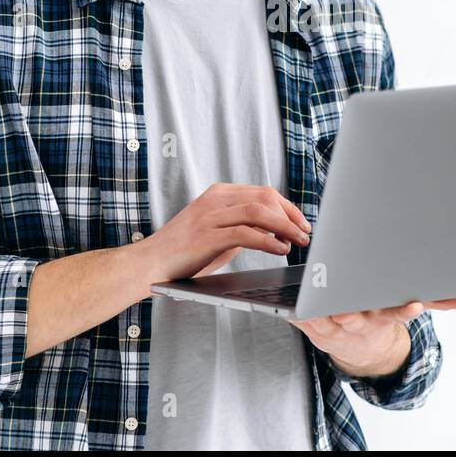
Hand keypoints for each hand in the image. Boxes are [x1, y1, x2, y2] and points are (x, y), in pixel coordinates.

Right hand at [140, 183, 311, 283]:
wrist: (150, 264)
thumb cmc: (185, 252)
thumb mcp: (218, 232)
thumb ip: (242, 226)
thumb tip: (276, 230)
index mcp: (219, 194)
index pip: (264, 193)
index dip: (289, 208)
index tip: (303, 223)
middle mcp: (215, 200)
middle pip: (265, 198)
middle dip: (291, 216)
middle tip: (306, 234)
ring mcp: (209, 216)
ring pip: (259, 211)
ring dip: (285, 227)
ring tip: (298, 241)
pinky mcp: (206, 236)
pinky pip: (245, 233)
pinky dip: (268, 240)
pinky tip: (280, 249)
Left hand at [289, 296, 455, 378]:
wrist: (363, 350)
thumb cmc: (384, 316)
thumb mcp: (406, 309)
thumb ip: (439, 301)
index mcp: (385, 316)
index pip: (396, 314)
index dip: (404, 311)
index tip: (413, 306)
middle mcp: (363, 322)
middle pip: (359, 319)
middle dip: (355, 314)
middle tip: (349, 311)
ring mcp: (337, 327)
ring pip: (328, 320)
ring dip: (321, 314)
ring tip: (313, 307)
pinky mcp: (316, 329)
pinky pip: (305, 322)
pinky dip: (298, 316)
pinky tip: (293, 310)